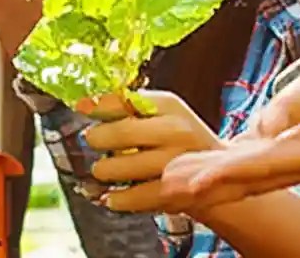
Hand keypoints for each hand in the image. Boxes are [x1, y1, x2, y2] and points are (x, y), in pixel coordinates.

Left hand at [81, 90, 223, 213]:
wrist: (218, 168)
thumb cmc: (178, 135)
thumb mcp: (158, 111)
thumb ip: (121, 106)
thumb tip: (82, 105)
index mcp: (170, 105)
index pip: (125, 100)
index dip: (98, 106)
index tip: (83, 110)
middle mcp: (176, 131)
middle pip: (122, 132)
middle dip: (98, 138)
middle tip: (93, 141)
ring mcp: (177, 162)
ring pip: (125, 166)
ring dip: (105, 169)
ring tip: (103, 169)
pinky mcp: (176, 193)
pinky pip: (137, 197)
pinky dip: (119, 198)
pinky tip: (112, 196)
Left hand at [159, 19, 299, 210]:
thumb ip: (299, 98)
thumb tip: (263, 126)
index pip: (262, 164)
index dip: (221, 173)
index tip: (186, 181)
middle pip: (258, 178)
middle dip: (212, 182)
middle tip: (167, 186)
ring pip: (266, 173)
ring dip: (224, 177)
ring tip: (185, 180)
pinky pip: (277, 161)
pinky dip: (246, 165)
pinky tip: (223, 164)